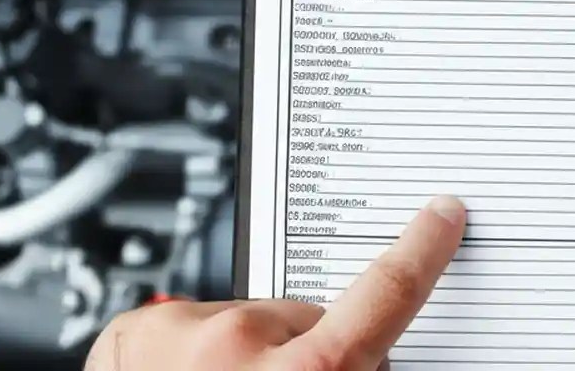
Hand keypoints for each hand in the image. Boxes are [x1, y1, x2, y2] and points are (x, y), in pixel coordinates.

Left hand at [84, 196, 466, 370]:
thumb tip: (371, 357)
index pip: (386, 296)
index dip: (422, 251)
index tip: (439, 218)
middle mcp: (244, 345)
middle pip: (303, 321)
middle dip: (298, 355)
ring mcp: (183, 335)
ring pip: (240, 324)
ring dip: (238, 360)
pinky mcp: (135, 332)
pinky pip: (186, 327)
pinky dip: (188, 358)